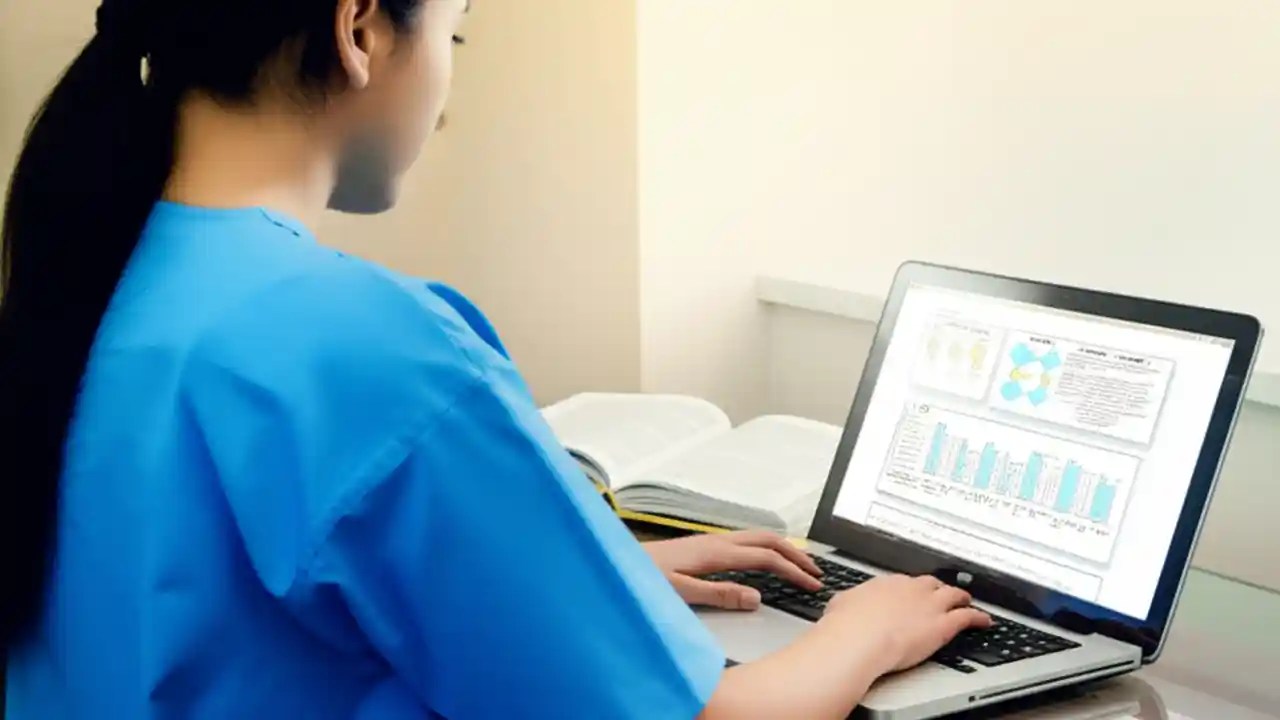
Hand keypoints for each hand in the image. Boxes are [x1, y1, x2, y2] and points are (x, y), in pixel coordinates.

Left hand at [643, 531, 823, 609]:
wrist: (618, 564)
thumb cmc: (644, 578)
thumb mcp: (680, 592)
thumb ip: (719, 594)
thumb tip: (757, 597)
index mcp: (716, 552)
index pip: (766, 558)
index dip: (793, 571)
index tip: (812, 586)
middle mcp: (717, 541)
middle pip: (768, 540)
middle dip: (796, 555)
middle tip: (817, 573)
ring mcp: (711, 541)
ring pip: (758, 537)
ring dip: (783, 549)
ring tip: (800, 564)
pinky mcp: (705, 546)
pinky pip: (746, 542)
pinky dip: (766, 549)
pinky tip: (766, 561)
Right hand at [822, 574, 990, 672]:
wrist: (860, 638)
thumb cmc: (847, 624)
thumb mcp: (842, 604)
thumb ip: (849, 601)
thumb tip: (844, 603)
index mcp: (887, 583)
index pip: (905, 582)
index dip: (911, 589)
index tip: (912, 594)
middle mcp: (911, 589)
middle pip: (931, 583)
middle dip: (938, 588)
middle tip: (941, 593)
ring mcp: (929, 605)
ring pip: (953, 594)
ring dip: (961, 597)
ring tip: (966, 599)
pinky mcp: (943, 624)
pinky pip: (967, 616)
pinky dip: (978, 617)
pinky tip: (984, 620)